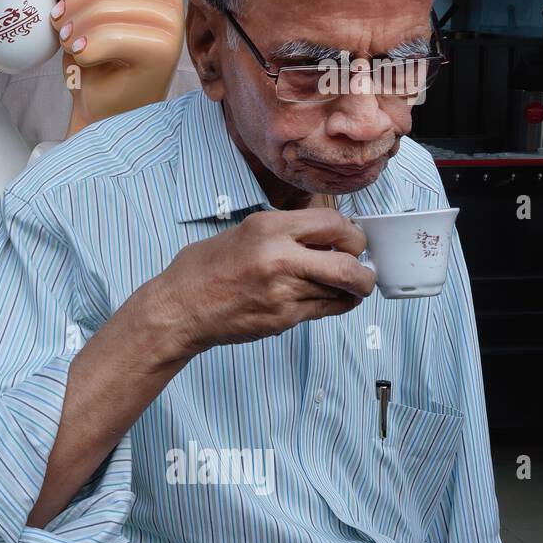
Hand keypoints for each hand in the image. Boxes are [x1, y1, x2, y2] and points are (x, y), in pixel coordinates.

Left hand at [54, 0, 184, 135]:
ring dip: (76, 28)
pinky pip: (111, 37)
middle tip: (60, 25)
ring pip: (106, 9)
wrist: (107, 104)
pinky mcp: (164, 51)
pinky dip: (87, 47)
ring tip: (70, 42)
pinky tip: (82, 56)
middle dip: (72, 4)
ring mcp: (172, 24)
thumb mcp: (90, 10)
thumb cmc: (100, 58)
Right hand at [145, 209, 375, 360]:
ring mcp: (282, 291)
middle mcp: (278, 257)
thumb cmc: (204, 270)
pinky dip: (333, 305)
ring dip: (350, 291)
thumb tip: (323, 236)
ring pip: (341, 291)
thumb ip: (282, 233)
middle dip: (363, 269)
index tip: (351, 240)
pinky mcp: (282, 318)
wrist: (178, 308)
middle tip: (360, 270)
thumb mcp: (241, 232)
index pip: (334, 223)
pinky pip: (324, 310)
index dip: (351, 234)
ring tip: (345, 287)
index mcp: (268, 227)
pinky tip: (326, 300)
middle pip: (349, 263)